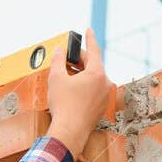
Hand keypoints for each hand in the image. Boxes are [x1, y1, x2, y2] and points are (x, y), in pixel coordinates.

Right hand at [45, 28, 112, 157]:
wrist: (70, 132)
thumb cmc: (64, 106)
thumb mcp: (56, 78)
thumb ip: (58, 60)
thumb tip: (59, 50)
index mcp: (97, 73)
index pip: (94, 50)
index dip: (89, 38)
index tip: (88, 30)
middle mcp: (105, 83)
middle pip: (93, 65)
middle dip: (79, 60)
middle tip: (66, 58)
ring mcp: (105, 95)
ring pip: (93, 78)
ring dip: (81, 74)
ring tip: (66, 75)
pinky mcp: (102, 106)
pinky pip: (94, 89)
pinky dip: (84, 85)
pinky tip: (72, 90)